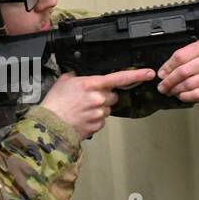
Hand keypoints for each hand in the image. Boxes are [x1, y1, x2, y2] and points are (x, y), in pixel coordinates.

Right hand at [41, 68, 155, 139]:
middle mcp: (98, 98)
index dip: (137, 74)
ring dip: (98, 109)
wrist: (49, 125)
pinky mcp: (97, 126)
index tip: (149, 73)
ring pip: (107, 109)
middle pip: (112, 96)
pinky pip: (101, 121)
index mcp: (91, 84)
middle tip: (88, 99)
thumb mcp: (64, 81)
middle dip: (104, 97)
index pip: (119, 77)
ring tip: (81, 110)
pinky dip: (94, 120)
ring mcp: (99, 113)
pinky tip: (82, 118)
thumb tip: (81, 76)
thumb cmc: (55, 104)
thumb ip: (78, 76)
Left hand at [157, 40, 198, 101]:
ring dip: (176, 90)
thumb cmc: (197, 60)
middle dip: (169, 81)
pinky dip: (185, 97)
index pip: (180, 57)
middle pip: (184, 71)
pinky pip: (197, 95)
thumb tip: (163, 74)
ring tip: (171, 91)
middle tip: (162, 87)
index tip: (161, 75)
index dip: (167, 67)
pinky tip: (180, 95)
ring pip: (189, 84)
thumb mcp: (186, 54)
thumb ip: (173, 63)